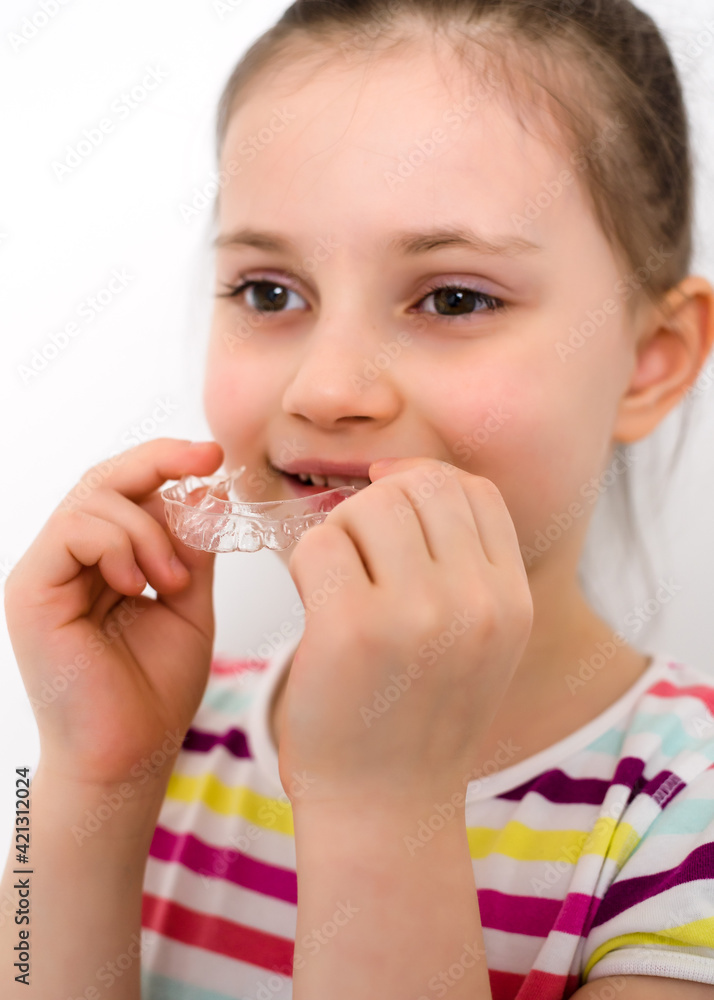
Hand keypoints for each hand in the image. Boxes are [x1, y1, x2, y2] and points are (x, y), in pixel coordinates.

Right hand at [4, 438, 223, 790]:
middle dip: (159, 463)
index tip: (213, 456)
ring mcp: (45, 573)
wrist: (130, 755)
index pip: (125, 489)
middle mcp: (68, 560)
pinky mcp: (30, 591)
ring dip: (147, 529)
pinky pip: (74, 531)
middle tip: (206, 463)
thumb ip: (193, 548)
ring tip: (170, 582)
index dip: (166, 461)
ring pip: (92, 500)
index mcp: (103, 560)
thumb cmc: (155, 689)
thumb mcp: (189, 603)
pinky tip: (140, 585)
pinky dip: (118, 546)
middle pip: (103, 480)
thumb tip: (209, 489)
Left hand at [278, 457, 533, 807]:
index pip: (474, 490)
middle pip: (419, 486)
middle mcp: (477, 603)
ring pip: (369, 506)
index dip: (424, 486)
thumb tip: (396, 474)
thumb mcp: (478, 642)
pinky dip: (306, 564)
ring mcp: (418, 614)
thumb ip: (462, 563)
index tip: (391, 513)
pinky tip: (313, 605)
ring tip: (337, 583)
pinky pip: (319, 543)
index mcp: (513, 601)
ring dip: (340, 533)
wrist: (385, 808)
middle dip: (377, 507)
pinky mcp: (352, 629)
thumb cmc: (418, 718)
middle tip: (356, 557)